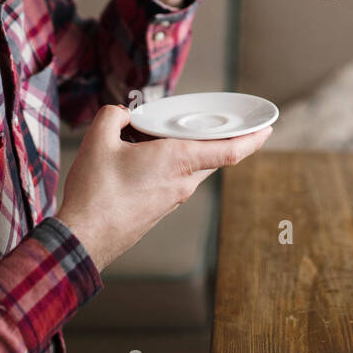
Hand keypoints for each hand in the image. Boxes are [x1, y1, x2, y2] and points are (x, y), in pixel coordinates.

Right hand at [56, 105, 271, 270]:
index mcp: (177, 160)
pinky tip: (144, 157)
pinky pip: (176, 180)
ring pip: (193, 168)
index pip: (229, 149)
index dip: (252, 138)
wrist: (85, 238)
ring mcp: (173, 199)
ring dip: (188, 150)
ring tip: (160, 133)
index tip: (267, 129)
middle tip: (213, 119)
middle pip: (212, 156)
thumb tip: (121, 114)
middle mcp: (183, 181)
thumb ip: (113, 116)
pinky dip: (171, 165)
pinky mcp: (161, 209)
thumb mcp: (98, 140)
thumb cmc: (95, 193)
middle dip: (217, 137)